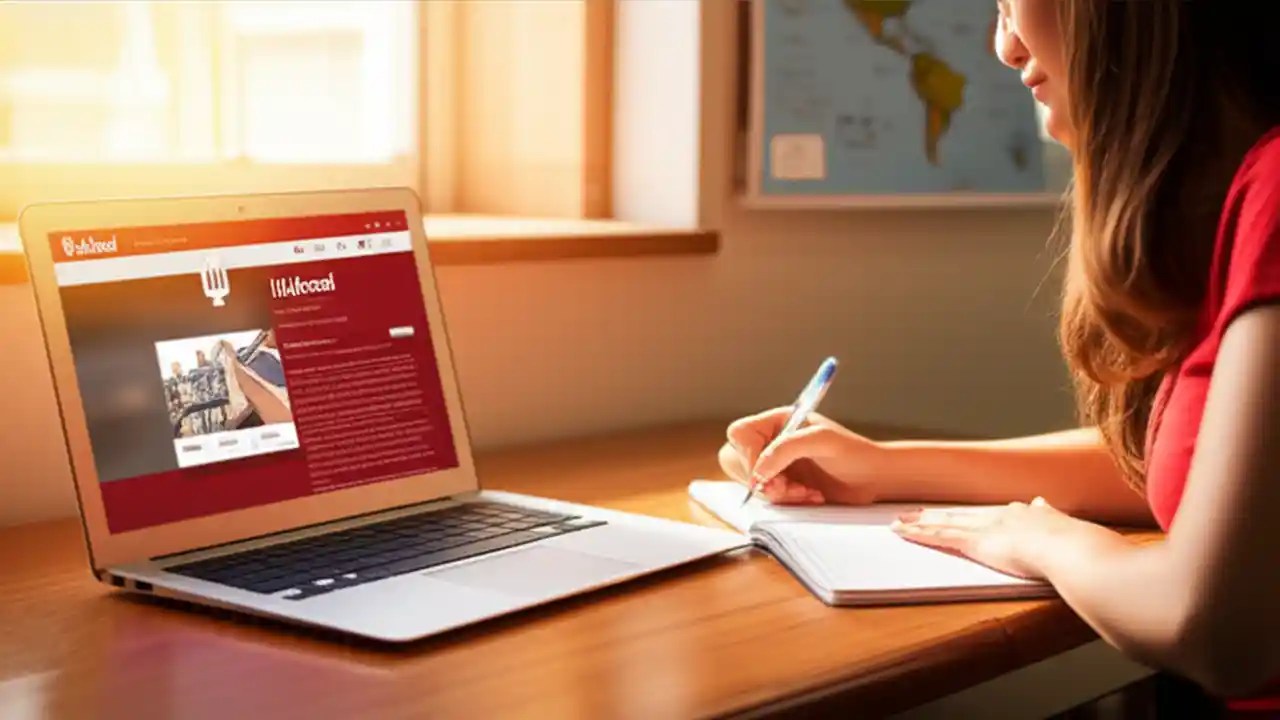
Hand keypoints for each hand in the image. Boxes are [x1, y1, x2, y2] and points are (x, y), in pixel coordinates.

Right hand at [719, 407, 885, 505]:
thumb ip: (785, 449)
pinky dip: (786, 501)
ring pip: (751, 483)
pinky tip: (810, 496)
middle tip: (783, 487)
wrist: (874, 478)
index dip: (747, 454)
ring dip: (776, 493)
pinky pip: (768, 497)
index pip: (740, 433)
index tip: (766, 470)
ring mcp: (775, 464)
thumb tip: (759, 471)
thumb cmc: (853, 452)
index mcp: (777, 421)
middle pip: (735, 459)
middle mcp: (771, 441)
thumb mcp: (822, 440)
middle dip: (759, 479)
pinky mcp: (783, 485)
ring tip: (805, 492)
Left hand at [889, 497, 1128, 579]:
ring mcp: (987, 528)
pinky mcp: (976, 542)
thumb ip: (1052, 518)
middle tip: (915, 513)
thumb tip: (1044, 504)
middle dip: (936, 514)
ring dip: (920, 523)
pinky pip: (940, 537)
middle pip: (961, 514)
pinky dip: (919, 534)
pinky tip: (903, 532)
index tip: (958, 513)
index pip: (990, 514)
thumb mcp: (1067, 528)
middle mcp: (1001, 516)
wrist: (1073, 550)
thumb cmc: (1079, 547)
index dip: (970, 514)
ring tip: (900, 521)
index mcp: (1025, 515)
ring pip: (944, 522)